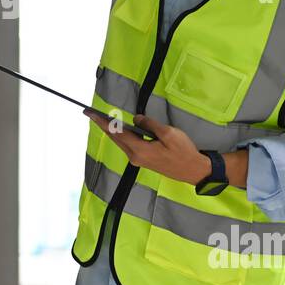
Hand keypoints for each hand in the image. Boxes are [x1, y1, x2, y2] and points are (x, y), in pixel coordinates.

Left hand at [83, 110, 208, 183]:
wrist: (193, 170)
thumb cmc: (183, 152)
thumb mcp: (168, 133)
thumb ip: (149, 124)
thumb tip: (136, 119)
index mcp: (140, 150)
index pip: (117, 133)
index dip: (102, 122)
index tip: (90, 114)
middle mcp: (135, 157)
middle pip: (115, 138)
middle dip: (103, 125)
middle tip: (90, 113)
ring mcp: (139, 160)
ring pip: (121, 142)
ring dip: (112, 130)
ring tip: (101, 119)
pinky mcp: (144, 161)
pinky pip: (128, 146)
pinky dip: (122, 136)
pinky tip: (120, 130)